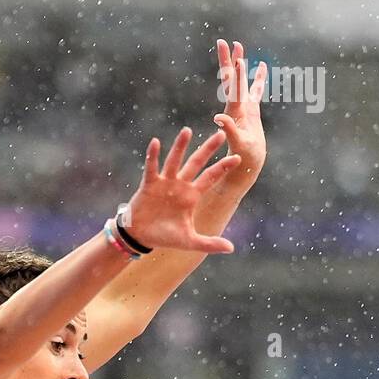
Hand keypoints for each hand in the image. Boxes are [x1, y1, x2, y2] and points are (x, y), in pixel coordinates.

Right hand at [124, 128, 242, 253]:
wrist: (141, 237)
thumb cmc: (165, 238)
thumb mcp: (189, 241)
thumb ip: (210, 243)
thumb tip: (231, 249)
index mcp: (192, 196)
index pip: (211, 178)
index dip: (223, 168)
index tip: (237, 158)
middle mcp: (180, 185)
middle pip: (196, 163)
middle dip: (207, 149)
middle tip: (220, 133)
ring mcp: (165, 182)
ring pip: (175, 160)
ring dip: (180, 146)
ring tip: (188, 130)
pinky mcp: (149, 184)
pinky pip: (152, 167)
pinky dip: (153, 156)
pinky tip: (156, 142)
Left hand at [213, 39, 267, 176]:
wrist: (243, 171)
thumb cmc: (241, 162)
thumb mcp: (238, 146)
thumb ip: (230, 131)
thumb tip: (218, 117)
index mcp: (234, 113)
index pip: (232, 87)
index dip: (233, 70)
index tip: (233, 54)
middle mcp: (236, 108)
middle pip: (231, 80)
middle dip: (229, 60)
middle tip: (225, 41)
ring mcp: (244, 110)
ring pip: (242, 82)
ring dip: (240, 65)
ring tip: (240, 47)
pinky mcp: (251, 114)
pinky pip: (255, 92)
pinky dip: (258, 79)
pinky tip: (261, 67)